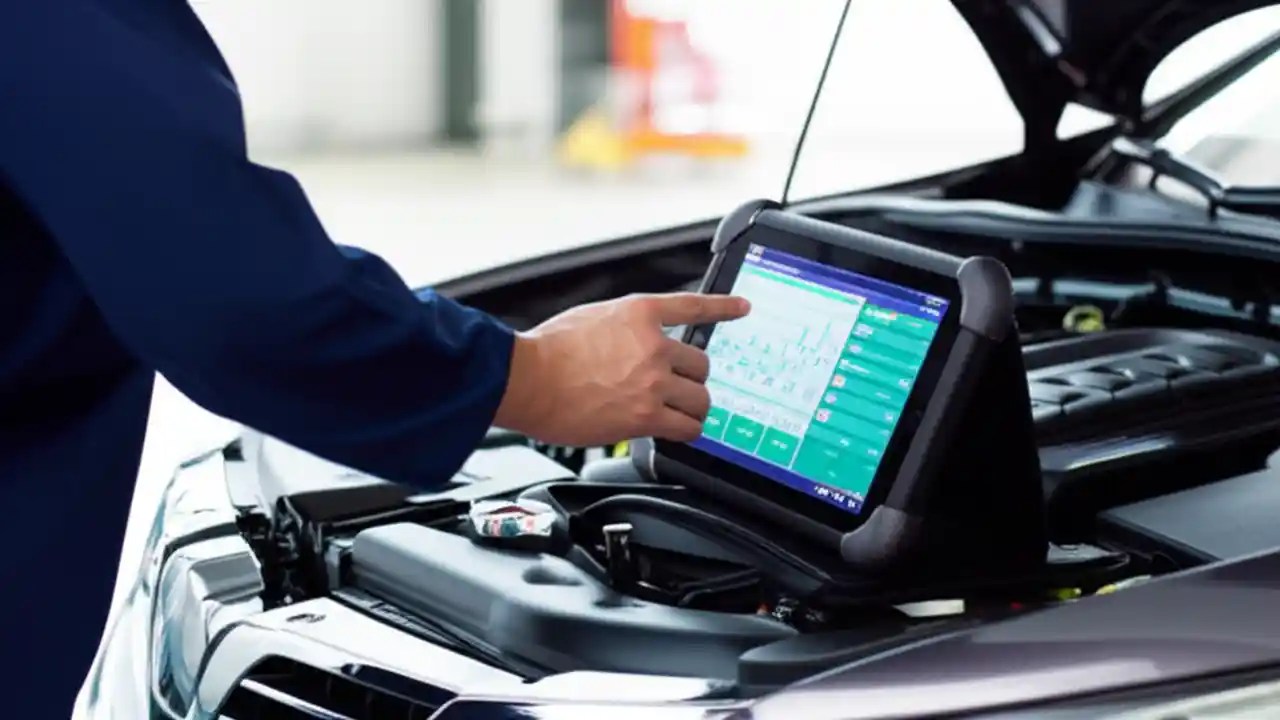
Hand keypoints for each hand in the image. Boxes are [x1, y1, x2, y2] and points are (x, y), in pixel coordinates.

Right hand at [495, 292, 750, 445]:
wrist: (527, 379)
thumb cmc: (546, 350)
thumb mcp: (591, 317)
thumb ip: (623, 327)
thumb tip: (633, 343)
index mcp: (639, 313)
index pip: (693, 308)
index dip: (723, 307)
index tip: (742, 307)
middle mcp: (653, 345)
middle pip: (701, 364)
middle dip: (690, 378)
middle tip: (675, 388)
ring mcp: (653, 381)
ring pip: (700, 398)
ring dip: (691, 407)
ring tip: (677, 412)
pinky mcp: (646, 416)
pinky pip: (687, 427)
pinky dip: (686, 430)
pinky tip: (677, 430)